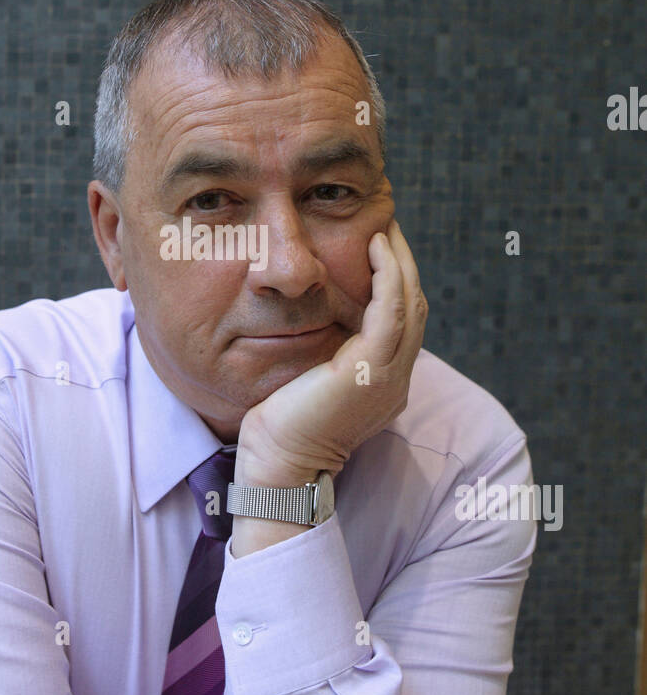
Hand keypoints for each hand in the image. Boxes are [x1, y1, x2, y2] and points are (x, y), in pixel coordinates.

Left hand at [234, 219, 427, 486]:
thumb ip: (325, 355)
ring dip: (399, 261)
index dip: (397, 281)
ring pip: (410, 302)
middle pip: (415, 306)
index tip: (380, 247)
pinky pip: (391, 309)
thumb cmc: (281, 428)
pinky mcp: (370, 369)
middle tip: (389, 227)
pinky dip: (388, 274)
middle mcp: (396, 378)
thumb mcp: (312, 382)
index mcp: (385, 382)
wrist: (279, 467)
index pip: (404, 321)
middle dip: (404, 264)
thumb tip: (312, 322)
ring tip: (385, 230)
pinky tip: (376, 248)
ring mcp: (389, 375)